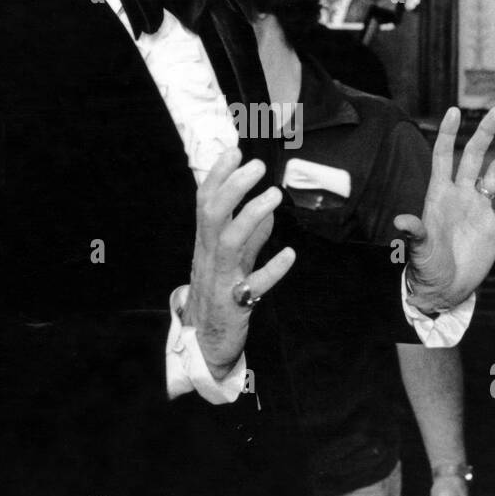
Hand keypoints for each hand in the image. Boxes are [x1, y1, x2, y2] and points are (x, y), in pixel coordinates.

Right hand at [185, 148, 294, 375]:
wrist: (204, 345)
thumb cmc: (217, 297)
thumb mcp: (232, 262)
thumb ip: (249, 238)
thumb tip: (266, 213)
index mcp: (205, 243)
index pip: (205, 202)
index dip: (218, 176)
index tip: (233, 151)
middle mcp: (208, 257)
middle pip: (213, 214)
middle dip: (233, 187)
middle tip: (257, 166)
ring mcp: (220, 279)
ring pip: (229, 242)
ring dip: (251, 216)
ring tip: (274, 196)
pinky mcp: (234, 303)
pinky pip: (252, 284)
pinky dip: (272, 269)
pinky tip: (290, 255)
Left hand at [395, 107, 494, 312]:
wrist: (444, 289)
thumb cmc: (426, 268)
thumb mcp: (418, 250)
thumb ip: (414, 233)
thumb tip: (400, 222)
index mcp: (440, 195)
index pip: (444, 157)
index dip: (449, 134)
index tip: (455, 111)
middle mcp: (461, 196)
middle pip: (475, 157)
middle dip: (485, 133)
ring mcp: (480, 209)